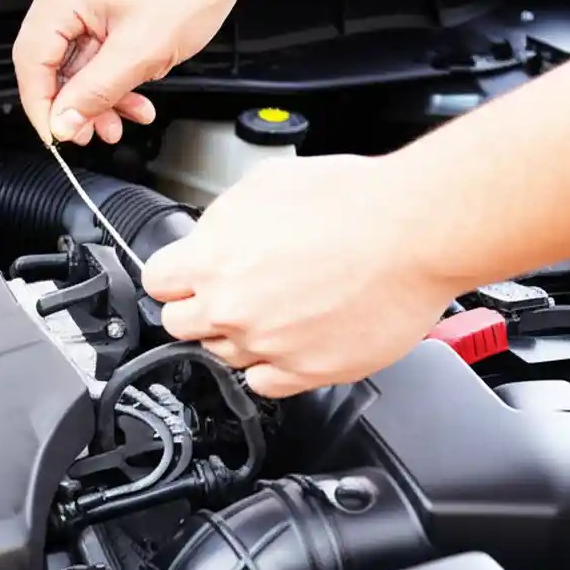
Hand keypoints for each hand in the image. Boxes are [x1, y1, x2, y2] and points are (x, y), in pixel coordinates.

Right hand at [12, 0, 248, 144]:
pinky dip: (113, 73)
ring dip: (100, 94)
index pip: (31, 60)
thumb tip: (62, 123)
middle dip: (76, 103)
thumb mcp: (140, 52)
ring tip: (121, 120)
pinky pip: (97, 44)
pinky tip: (133, 95)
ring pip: (78, 58)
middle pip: (53, 60)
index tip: (56, 135)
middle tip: (91, 133)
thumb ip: (95, 93)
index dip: (41, 105)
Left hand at [141, 155, 462, 397]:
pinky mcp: (306, 372)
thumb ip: (222, 221)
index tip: (185, 277)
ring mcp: (267, 345)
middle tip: (231, 292)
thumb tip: (211, 238)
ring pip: (223, 356)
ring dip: (240, 336)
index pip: (156, 283)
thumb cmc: (352, 201)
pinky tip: (292, 339)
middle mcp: (231, 309)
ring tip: (278, 308)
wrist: (413, 231)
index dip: (173, 277)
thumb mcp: (263, 186)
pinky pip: (265, 383)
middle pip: (180, 326)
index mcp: (211, 259)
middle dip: (199, 308)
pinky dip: (272, 365)